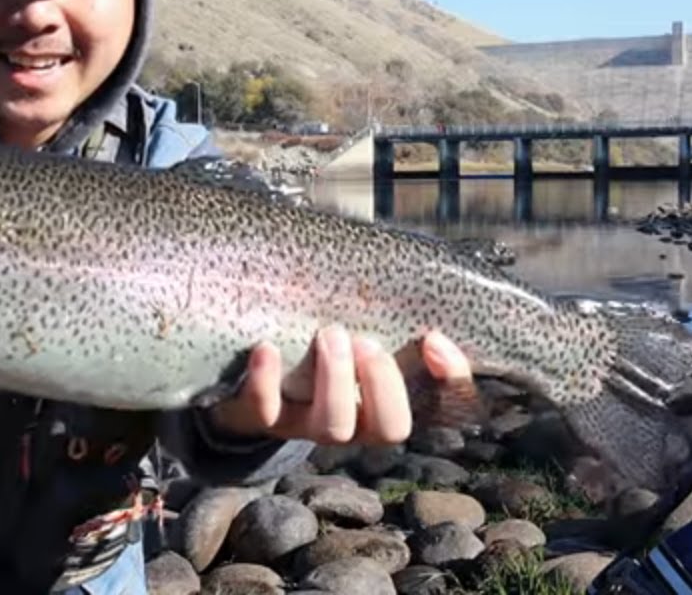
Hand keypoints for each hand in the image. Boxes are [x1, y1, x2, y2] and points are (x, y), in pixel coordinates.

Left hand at [207, 325, 472, 444]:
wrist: (239, 371)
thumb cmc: (312, 334)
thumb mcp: (352, 317)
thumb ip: (379, 301)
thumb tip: (409, 262)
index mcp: (387, 395)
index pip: (443, 405)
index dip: (452, 382)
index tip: (436, 339)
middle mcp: (353, 420)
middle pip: (391, 428)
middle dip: (383, 385)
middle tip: (367, 342)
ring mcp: (305, 423)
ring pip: (334, 428)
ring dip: (337, 381)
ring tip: (329, 334)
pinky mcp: (258, 418)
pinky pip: (264, 411)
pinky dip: (265, 381)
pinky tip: (265, 348)